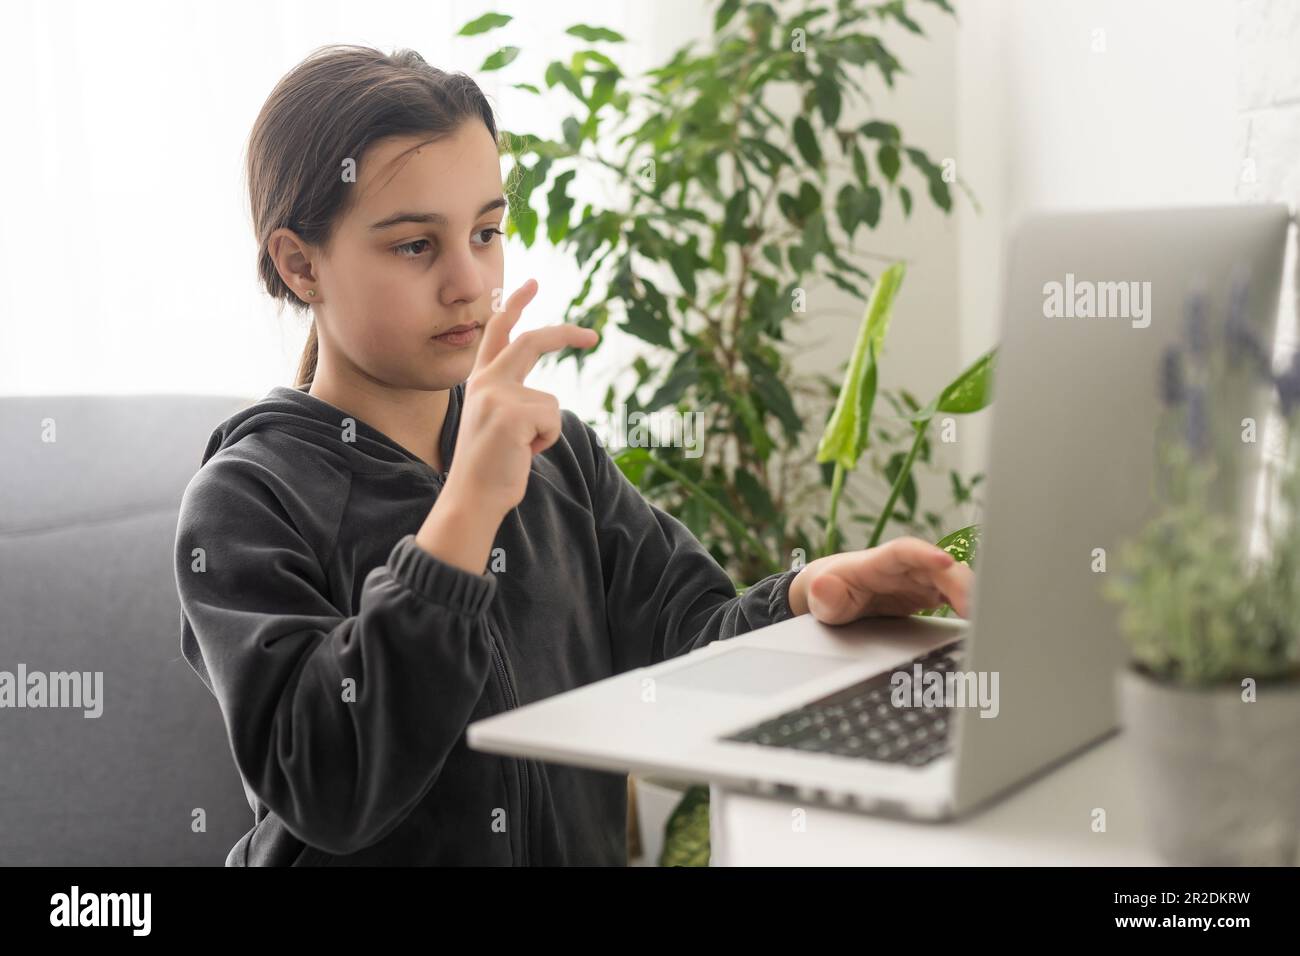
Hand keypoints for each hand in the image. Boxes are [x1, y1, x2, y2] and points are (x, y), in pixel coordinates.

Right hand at [442, 278, 598, 517]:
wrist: (472, 498)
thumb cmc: (491, 468)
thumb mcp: (498, 425)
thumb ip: (513, 403)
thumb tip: (544, 403)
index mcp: (481, 382)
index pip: (498, 332)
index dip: (515, 306)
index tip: (531, 283)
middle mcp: (486, 382)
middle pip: (532, 342)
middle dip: (566, 335)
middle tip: (593, 336)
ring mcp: (497, 395)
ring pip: (551, 403)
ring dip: (547, 431)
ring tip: (521, 450)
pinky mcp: (512, 413)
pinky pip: (553, 419)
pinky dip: (547, 441)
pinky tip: (522, 453)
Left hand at [787, 536, 974, 622]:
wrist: (834, 593)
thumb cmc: (828, 589)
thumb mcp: (821, 596)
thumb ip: (824, 594)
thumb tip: (823, 587)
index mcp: (878, 562)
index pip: (905, 551)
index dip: (926, 554)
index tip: (946, 562)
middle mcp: (904, 567)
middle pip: (939, 568)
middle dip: (961, 585)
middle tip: (975, 610)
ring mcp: (919, 579)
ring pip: (953, 581)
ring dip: (972, 596)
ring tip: (988, 618)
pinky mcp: (928, 594)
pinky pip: (954, 595)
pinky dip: (969, 606)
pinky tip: (983, 622)